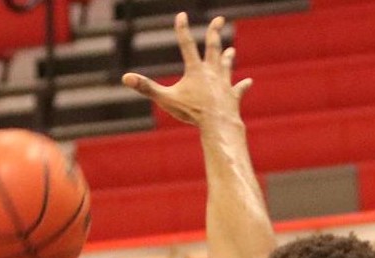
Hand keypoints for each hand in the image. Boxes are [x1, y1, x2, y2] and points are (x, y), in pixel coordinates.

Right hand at [121, 13, 249, 127]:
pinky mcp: (233, 96)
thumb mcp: (165, 99)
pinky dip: (243, 85)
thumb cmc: (192, 112)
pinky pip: (239, 89)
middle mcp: (212, 72)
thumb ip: (146, 87)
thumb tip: (125, 78)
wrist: (218, 124)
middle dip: (214, 32)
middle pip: (213, 48)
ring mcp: (224, 83)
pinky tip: (249, 81)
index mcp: (195, 70)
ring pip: (226, 66)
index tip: (182, 15)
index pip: (187, 44)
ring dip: (228, 57)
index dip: (182, 29)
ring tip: (231, 49)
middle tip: (219, 19)